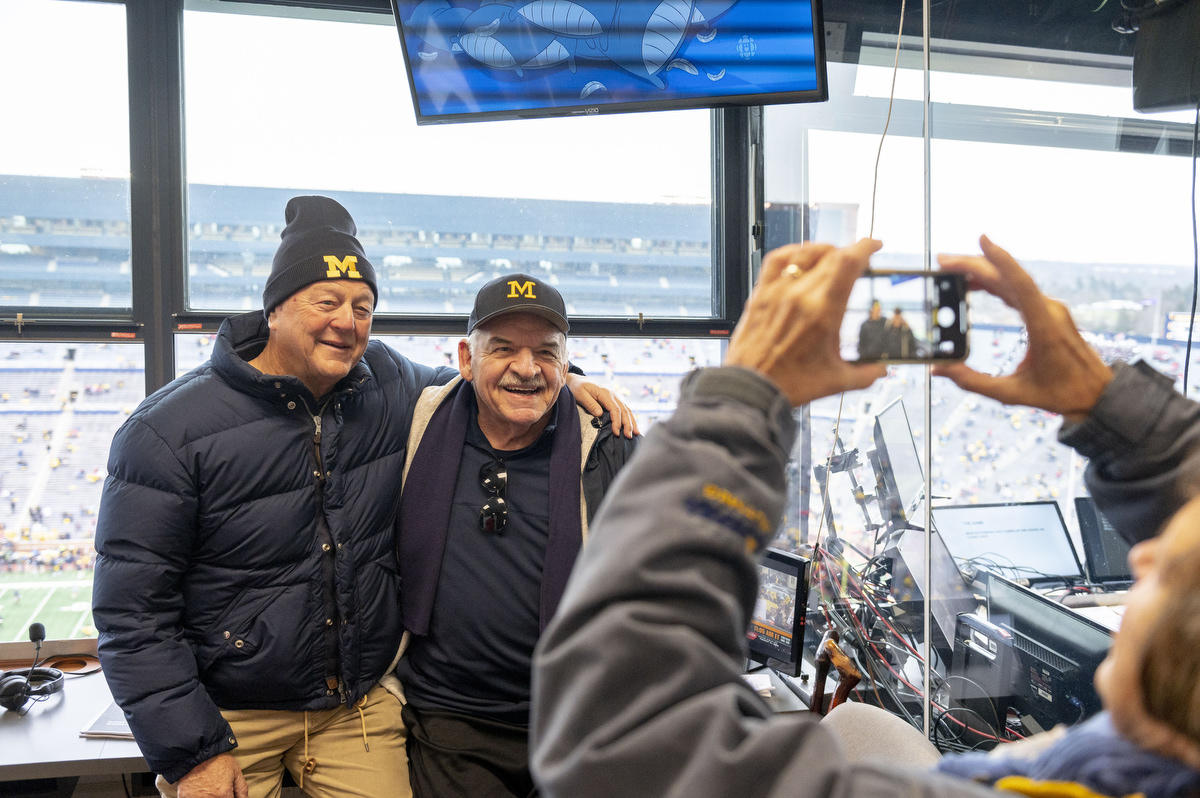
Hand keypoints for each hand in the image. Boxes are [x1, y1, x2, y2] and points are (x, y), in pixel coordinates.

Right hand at [175, 753, 247, 797]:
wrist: (197, 750)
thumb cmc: (217, 759)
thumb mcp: (236, 771)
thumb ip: (242, 789)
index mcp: (223, 795)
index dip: (230, 797)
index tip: (228, 793)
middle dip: (220, 796)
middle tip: (217, 786)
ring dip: (208, 795)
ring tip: (208, 785)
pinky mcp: (184, 796)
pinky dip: (196, 795)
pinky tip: (199, 787)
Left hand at [565, 374, 639, 437]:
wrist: (578, 380)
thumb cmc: (577, 387)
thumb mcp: (580, 394)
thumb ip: (590, 404)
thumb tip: (599, 414)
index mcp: (605, 393)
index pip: (615, 409)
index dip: (617, 422)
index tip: (616, 432)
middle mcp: (613, 394)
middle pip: (625, 410)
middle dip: (628, 424)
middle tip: (629, 436)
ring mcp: (615, 397)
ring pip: (627, 409)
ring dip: (632, 422)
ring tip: (636, 433)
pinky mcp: (614, 400)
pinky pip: (625, 409)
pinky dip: (630, 418)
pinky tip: (632, 426)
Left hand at [726, 239, 886, 406]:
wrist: (752, 388)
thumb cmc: (789, 384)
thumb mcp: (836, 381)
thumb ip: (864, 375)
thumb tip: (881, 371)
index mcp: (824, 312)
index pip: (848, 262)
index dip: (865, 247)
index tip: (874, 245)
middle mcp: (801, 295)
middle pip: (831, 255)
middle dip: (849, 252)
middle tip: (858, 258)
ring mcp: (778, 292)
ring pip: (805, 253)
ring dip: (824, 249)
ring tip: (833, 255)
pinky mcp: (761, 295)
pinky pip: (776, 260)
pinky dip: (792, 252)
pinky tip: (800, 256)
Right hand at [932, 235, 1112, 423]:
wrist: (1096, 393)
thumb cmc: (1061, 393)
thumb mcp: (1013, 394)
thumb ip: (973, 382)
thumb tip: (939, 370)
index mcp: (1045, 327)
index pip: (1020, 284)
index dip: (1001, 259)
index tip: (982, 239)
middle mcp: (1049, 310)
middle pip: (1009, 278)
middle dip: (975, 265)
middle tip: (942, 262)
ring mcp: (1050, 309)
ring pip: (1012, 282)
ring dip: (983, 272)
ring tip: (951, 271)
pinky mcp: (1048, 312)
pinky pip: (1018, 290)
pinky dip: (995, 284)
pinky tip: (976, 285)